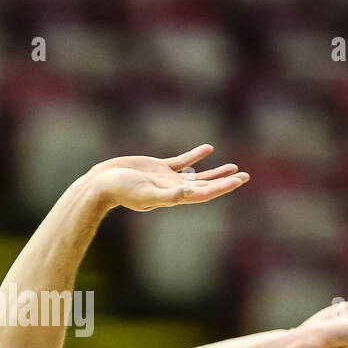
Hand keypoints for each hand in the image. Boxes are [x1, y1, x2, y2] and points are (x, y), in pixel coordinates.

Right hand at [90, 145, 248, 211]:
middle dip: (226, 181)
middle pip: (206, 186)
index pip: (205, 193)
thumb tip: (189, 193)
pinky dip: (196, 156)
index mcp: (174, 197)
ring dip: (215, 172)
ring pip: (198, 175)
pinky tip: (208, 149)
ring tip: (233, 167)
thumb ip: (168, 195)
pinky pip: (182, 161)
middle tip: (245, 176)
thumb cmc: (121, 191)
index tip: (239, 180)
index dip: (223, 187)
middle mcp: (174, 189)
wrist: (101, 183)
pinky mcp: (159, 167)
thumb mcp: (146, 193)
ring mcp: (167, 178)